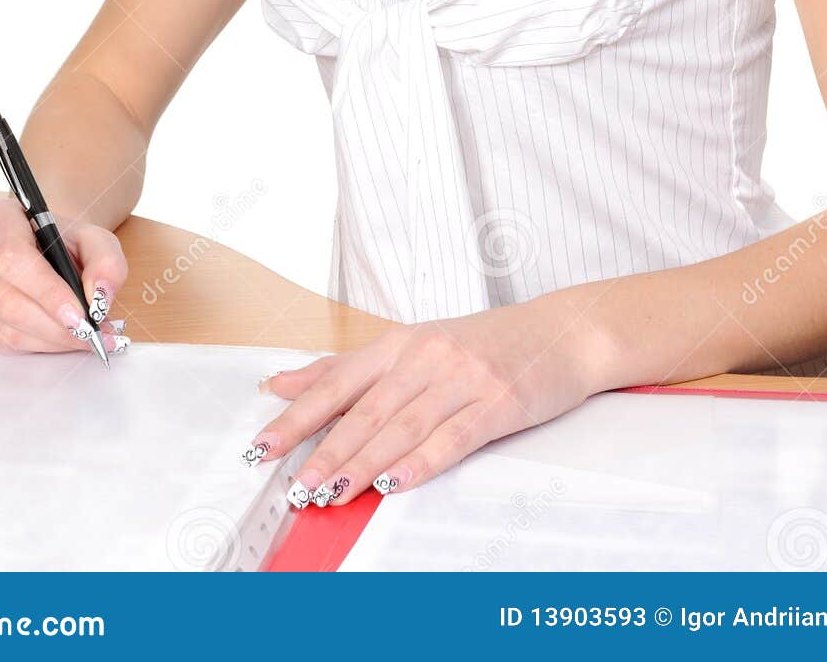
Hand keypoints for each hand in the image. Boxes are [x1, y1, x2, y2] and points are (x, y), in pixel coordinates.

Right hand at [0, 196, 130, 355]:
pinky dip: (28, 347)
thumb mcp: (94, 241)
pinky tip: (49, 337)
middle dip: (55, 327)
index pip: (14, 259)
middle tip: (91, 337)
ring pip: (2, 328)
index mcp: (2, 217)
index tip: (81, 317)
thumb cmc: (62, 243)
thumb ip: (106, 262)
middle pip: (7, 300)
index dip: (47, 293)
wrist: (40, 247)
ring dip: (47, 341)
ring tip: (78, 338)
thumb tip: (100, 296)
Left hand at [243, 289, 613, 505]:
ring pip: (401, 426)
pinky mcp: (498, 402)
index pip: (336, 383)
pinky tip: (395, 482)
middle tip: (296, 487)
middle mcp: (425, 356)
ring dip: (364, 463)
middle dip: (325, 452)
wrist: (564, 332)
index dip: (297, 417)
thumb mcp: (414, 345)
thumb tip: (280, 383)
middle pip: (365, 410)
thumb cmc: (486, 344)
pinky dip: (421, 461)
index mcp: (400, 342)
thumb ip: (346, 368)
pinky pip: (452, 436)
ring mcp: (463, 378)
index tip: (262, 447)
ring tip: (331, 493)